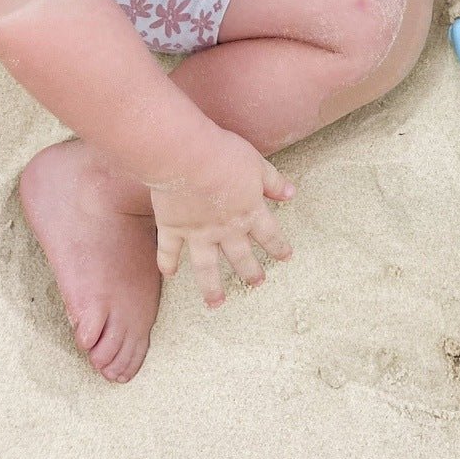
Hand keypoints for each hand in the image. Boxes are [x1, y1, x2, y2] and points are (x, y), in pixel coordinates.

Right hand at [150, 128, 294, 306]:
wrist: (187, 157)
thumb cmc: (224, 154)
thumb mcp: (257, 164)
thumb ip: (273, 182)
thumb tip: (291, 194)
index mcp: (249, 212)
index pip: (269, 234)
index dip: (279, 247)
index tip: (286, 257)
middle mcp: (225, 229)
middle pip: (241, 256)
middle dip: (251, 271)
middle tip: (257, 284)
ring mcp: (197, 233)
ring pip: (206, 267)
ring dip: (212, 287)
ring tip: (217, 303)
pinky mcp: (172, 228)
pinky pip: (169, 251)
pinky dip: (168, 263)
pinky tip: (170, 275)